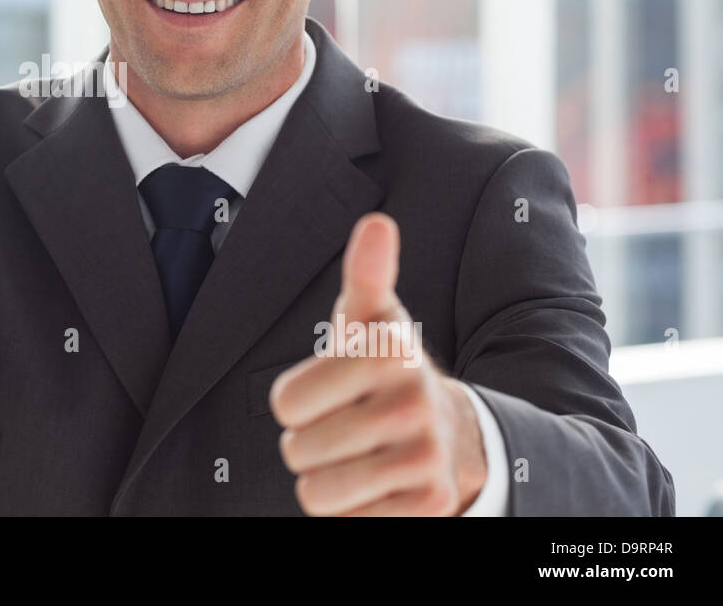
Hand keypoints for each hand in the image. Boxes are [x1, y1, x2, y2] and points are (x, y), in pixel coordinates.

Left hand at [269, 212, 487, 515]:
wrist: (457, 435)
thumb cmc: (388, 371)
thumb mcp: (373, 320)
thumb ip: (367, 273)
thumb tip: (377, 223)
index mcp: (388, 352)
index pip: (286, 403)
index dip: (296, 402)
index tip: (329, 389)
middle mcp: (411, 401)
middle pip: (297, 450)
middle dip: (310, 443)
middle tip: (345, 426)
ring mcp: (425, 456)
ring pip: (317, 492)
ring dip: (326, 481)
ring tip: (357, 456)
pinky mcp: (430, 503)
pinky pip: (349, 520)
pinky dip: (355, 510)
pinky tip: (380, 482)